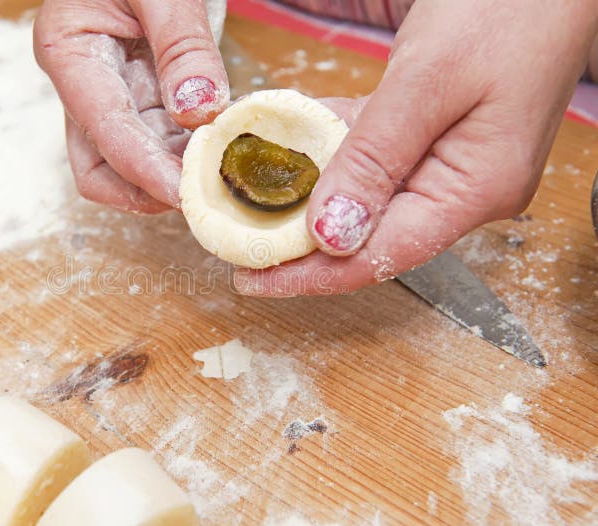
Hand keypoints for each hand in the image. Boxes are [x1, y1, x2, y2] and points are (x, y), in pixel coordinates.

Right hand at [34, 0, 228, 213]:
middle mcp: (84, 82)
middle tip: (199, 196)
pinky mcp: (142, 95)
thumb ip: (182, 46)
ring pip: (129, 162)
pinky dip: (187, 154)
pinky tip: (220, 151)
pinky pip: (159, 140)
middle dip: (143, 190)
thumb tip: (199, 112)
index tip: (185, 192)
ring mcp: (113, 93)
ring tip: (219, 176)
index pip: (102, 129)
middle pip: (98, 166)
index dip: (142, 169)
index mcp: (70, 50)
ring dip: (170, 176)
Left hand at [234, 0, 597, 296]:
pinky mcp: (432, 138)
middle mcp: (461, 190)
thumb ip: (375, 158)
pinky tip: (288, 153)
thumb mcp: (429, 80)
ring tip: (247, 208)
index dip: (311, 276)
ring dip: (305, 201)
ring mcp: (448, 165)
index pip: (381, 256)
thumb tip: (329, 234)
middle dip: (300, 244)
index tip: (250, 278)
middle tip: (237, 243)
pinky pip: (370, 160)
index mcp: (474, 189)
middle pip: (369, 237)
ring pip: (363, 199)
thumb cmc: (510, 11)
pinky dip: (328, 156)